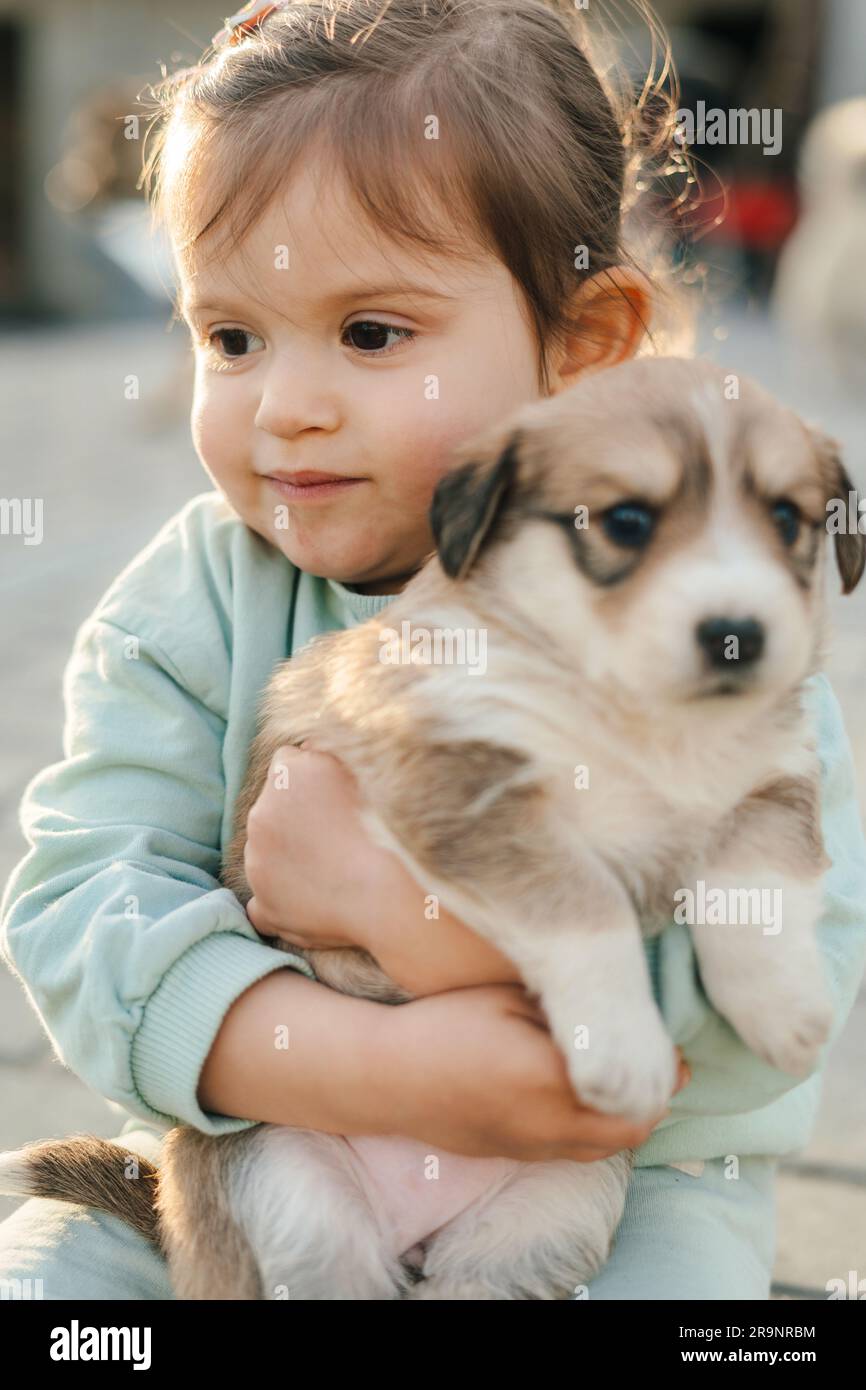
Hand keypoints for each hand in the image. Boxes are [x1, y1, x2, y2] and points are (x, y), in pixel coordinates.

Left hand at [243, 744, 520, 992]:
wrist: (393, 896)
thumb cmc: (392, 828)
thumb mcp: (371, 770)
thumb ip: (340, 753)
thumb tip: (324, 744)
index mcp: (288, 774)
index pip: (288, 760)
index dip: (313, 775)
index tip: (337, 792)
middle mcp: (262, 814)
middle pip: (274, 805)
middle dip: (297, 814)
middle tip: (341, 832)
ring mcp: (258, 862)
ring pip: (268, 850)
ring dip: (291, 854)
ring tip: (335, 868)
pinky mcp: (264, 904)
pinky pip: (265, 900)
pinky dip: (284, 899)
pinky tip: (315, 900)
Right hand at [372, 983, 691, 1159]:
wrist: (384, 1076)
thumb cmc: (445, 1021)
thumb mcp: (509, 996)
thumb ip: (568, 1007)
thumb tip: (619, 1009)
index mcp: (551, 1079)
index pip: (635, 1088)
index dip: (662, 1068)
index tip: (668, 1042)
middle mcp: (547, 1125)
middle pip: (632, 1129)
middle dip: (651, 1098)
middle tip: (653, 1062)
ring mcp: (529, 1147)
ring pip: (604, 1148)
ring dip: (624, 1118)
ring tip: (620, 1078)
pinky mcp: (511, 1155)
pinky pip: (572, 1152)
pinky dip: (592, 1130)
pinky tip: (578, 1095)